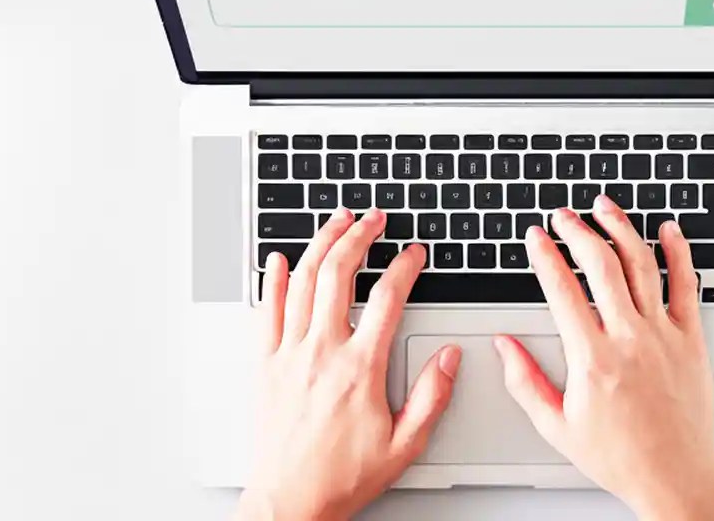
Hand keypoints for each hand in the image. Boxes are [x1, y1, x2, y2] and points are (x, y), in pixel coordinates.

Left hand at [235, 209, 459, 520]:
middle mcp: (321, 353)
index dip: (405, 267)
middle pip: (339, 274)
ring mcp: (289, 355)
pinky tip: (280, 260)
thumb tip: (450, 358)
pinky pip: (265, 310)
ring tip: (337, 222)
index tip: (414, 254)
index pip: (387, 298)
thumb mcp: (405, 445)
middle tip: (374, 220)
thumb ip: (432, 397)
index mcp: (360, 368)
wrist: (289, 502)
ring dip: (322, 244)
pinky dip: (273, 279)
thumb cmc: (342, 477)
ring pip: (303, 282)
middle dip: (360, 236)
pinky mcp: (264, 365)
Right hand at [494, 197, 713, 520]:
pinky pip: (686, 285)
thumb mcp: (557, 426)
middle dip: (577, 231)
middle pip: (601, 265)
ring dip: (621, 229)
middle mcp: (629, 339)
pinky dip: (678, 252)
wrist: (675, 475)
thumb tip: (503, 346)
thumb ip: (524, 381)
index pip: (562, 289)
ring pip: (642, 265)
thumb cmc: (620, 457)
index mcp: (593, 358)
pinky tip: (668, 231)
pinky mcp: (692, 339)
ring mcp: (664, 335)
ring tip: (605, 208)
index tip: (536, 238)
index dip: (544, 255)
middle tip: (563, 216)